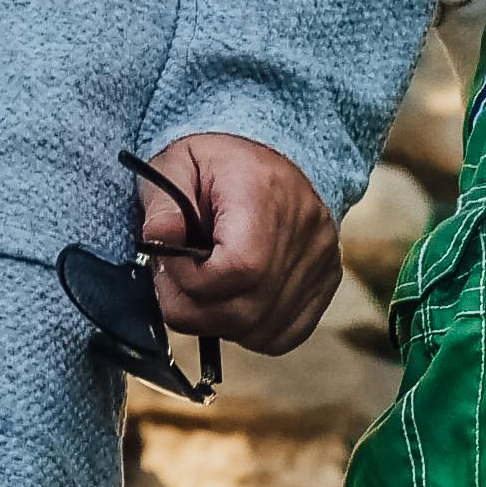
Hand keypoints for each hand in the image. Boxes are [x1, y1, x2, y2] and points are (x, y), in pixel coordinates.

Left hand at [136, 136, 338, 359]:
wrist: (272, 152)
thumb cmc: (218, 160)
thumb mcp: (177, 164)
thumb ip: (163, 203)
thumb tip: (158, 240)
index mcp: (265, 193)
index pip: (240, 268)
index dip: (192, 281)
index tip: (168, 261)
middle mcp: (305, 230)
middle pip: (247, 310)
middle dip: (192, 309)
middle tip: (171, 282)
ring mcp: (322, 260)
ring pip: (261, 330)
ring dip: (216, 323)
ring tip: (200, 287)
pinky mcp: (327, 281)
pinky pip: (283, 335)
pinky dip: (248, 330)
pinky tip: (229, 300)